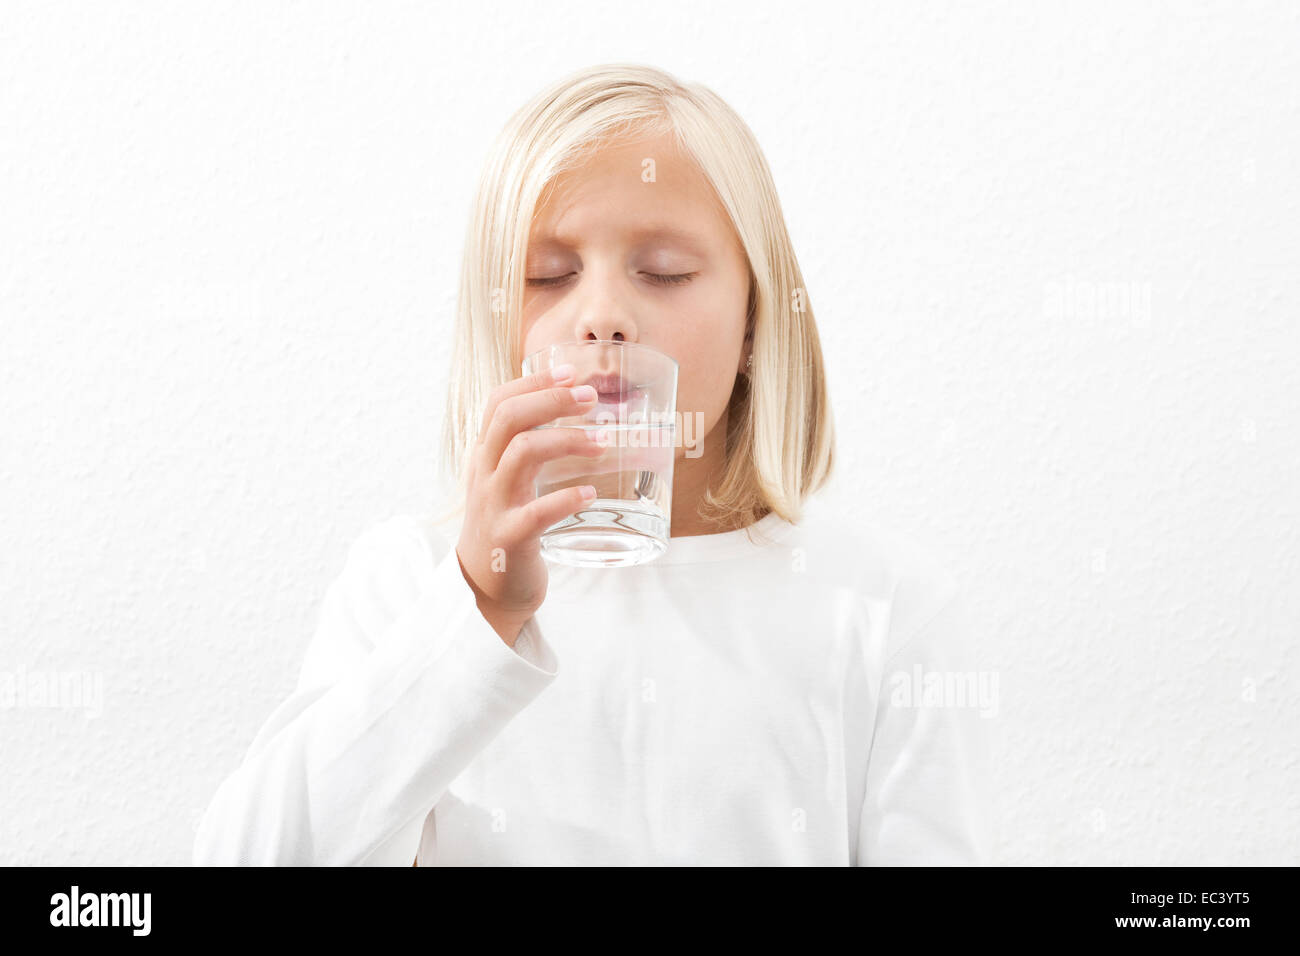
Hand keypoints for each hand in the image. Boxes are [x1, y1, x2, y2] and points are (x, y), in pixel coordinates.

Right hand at [455, 364, 606, 645]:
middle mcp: (485, 474)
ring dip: (567, 440)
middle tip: (592, 398)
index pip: (498, 402)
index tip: (570, 372)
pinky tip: (589, 494)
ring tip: (602, 442)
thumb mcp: (506, 482)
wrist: (482, 590)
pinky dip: (567, 499)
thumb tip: (572, 414)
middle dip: (553, 400)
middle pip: (509, 418)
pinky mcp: (510, 538)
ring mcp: (494, 505)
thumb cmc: (505, 527)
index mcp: (484, 456)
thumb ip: (527, 450)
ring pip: (523, 453)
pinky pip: (537, 513)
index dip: (534, 383)